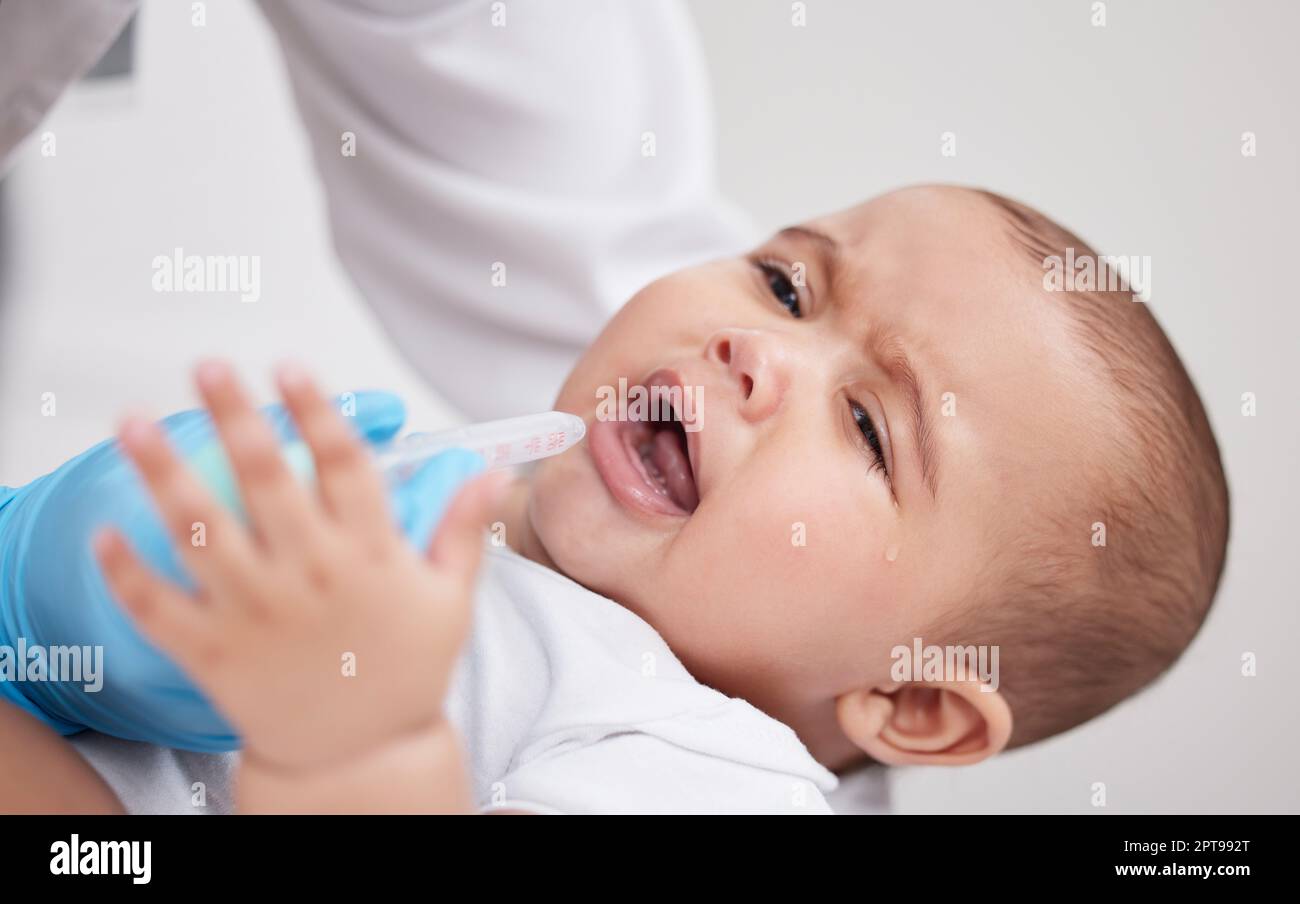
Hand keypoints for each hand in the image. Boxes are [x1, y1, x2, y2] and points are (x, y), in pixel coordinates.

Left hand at [93, 361, 506, 772]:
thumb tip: (495, 470)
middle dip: (234, 416)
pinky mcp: (213, 652)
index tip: (290, 367)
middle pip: (265, 478)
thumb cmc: (406, 673)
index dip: (316, 411)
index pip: (342, 464)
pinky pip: (158, 608)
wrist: (361, 758)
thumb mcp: (451, 599)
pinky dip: (127, 572)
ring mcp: (256, 612)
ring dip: (163, 473)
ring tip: (133, 425)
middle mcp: (310, 573)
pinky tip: (105, 532)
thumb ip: (464, 528)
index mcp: (369, 554)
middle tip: (208, 368)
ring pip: (201, 530)